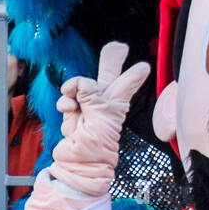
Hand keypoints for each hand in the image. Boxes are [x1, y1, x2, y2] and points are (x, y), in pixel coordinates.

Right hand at [50, 42, 149, 198]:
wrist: (78, 162)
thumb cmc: (97, 144)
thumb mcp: (100, 115)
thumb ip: (91, 93)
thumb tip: (80, 83)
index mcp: (118, 101)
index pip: (129, 82)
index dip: (135, 74)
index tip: (143, 66)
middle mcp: (104, 99)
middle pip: (109, 72)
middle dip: (112, 58)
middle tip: (118, 47)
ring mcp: (87, 104)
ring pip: (82, 83)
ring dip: (74, 87)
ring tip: (74, 99)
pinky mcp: (72, 110)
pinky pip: (67, 97)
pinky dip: (65, 101)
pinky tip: (68, 107)